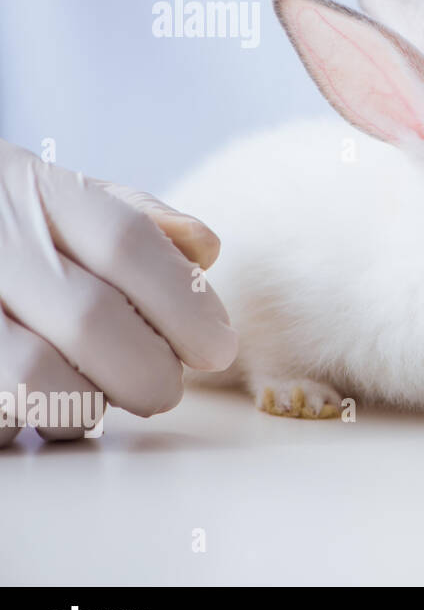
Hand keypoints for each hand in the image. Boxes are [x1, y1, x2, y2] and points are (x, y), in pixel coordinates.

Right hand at [0, 140, 237, 444]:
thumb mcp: (72, 202)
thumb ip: (141, 220)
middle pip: (91, 318)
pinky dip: (32, 421)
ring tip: (99, 396)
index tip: (218, 348)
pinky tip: (43, 405)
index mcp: (32, 188)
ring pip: (35, 376)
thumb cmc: (19, 229)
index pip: (124, 242)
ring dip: (89, 403)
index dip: (185, 302)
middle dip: (149, 369)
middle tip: (165, 386)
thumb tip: (204, 250)